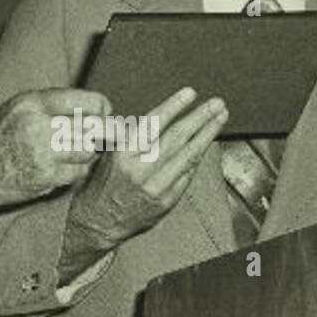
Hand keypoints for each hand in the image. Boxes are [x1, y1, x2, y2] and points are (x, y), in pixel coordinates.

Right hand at [0, 89, 111, 216]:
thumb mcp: (18, 109)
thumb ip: (51, 106)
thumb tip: (95, 110)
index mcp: (33, 102)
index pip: (88, 101)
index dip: (104, 108)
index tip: (105, 114)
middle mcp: (39, 124)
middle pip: (94, 127)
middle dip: (106, 132)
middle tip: (111, 135)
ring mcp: (42, 153)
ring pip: (88, 150)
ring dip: (88, 153)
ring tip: (77, 152)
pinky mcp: (44, 177)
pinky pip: (77, 173)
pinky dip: (75, 172)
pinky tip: (63, 168)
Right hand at [57, 87, 227, 282]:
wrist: (97, 223)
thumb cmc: (100, 187)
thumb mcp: (108, 156)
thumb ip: (130, 138)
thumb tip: (159, 119)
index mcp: (123, 154)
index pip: (153, 123)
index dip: (174, 106)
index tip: (190, 93)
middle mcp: (140, 170)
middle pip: (177, 137)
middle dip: (200, 117)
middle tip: (216, 104)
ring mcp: (156, 187)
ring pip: (188, 156)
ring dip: (207, 135)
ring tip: (219, 119)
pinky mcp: (167, 201)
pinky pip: (188, 174)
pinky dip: (198, 157)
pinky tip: (207, 144)